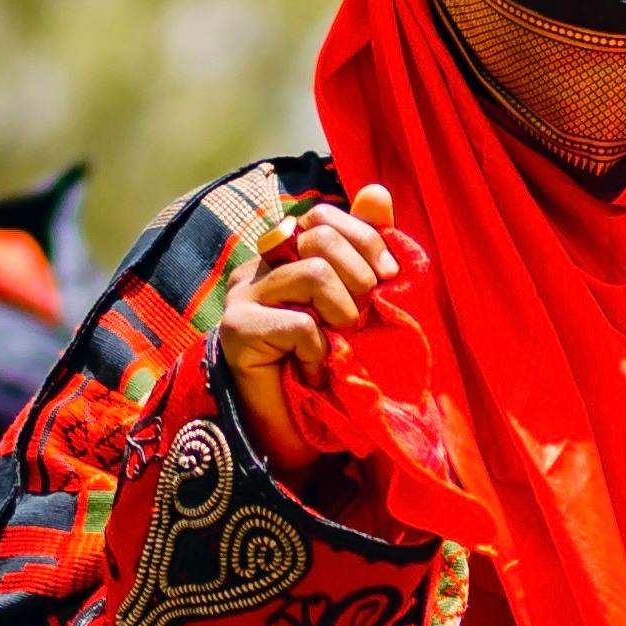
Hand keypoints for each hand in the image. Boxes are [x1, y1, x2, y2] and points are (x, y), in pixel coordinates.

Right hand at [216, 185, 416, 465]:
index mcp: (285, 255)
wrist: (293, 433)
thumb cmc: (329, 367)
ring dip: (344, 313)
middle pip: (318, 235)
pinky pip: (298, 322)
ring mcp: (243, 296)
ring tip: (340, 343)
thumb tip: (376, 191)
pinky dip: (318, 350)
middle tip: (364, 318)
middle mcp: (258, 267)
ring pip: (313, 273)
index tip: (389, 276)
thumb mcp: (357, 303)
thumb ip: (364, 247)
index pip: (323, 216)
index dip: (365, 238)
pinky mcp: (236, 330)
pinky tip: (311, 369)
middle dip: (360, 275)